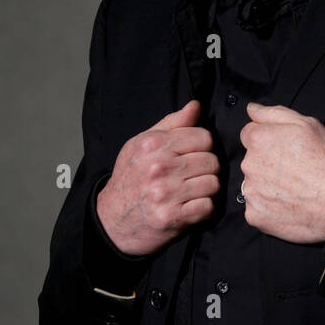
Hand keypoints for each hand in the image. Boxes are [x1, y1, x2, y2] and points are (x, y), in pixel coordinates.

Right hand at [96, 99, 219, 256]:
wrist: (112, 218)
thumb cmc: (130, 177)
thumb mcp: (142, 143)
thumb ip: (172, 123)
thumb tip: (196, 106)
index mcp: (153, 144)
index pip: (204, 137)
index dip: (202, 146)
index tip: (192, 154)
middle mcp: (159, 167)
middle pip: (211, 161)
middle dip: (206, 168)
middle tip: (191, 174)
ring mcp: (165, 193)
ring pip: (212, 183)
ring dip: (205, 189)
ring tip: (190, 190)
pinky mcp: (172, 216)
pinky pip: (207, 206)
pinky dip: (202, 208)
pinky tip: (188, 205)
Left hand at [239, 102, 324, 243]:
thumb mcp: (307, 124)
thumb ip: (274, 113)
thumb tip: (252, 109)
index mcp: (259, 139)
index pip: (249, 134)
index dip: (268, 140)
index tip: (284, 149)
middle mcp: (249, 164)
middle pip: (251, 160)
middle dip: (266, 163)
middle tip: (292, 170)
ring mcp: (251, 191)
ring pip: (253, 184)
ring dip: (266, 185)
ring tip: (292, 189)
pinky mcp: (255, 215)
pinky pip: (256, 208)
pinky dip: (268, 207)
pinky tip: (287, 204)